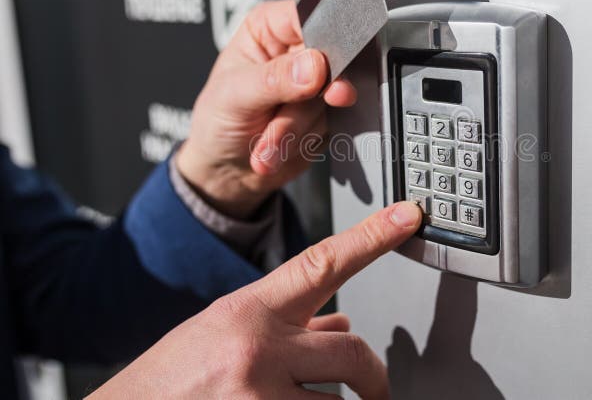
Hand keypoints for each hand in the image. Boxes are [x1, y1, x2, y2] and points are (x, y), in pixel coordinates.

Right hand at [88, 201, 422, 399]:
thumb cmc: (175, 374)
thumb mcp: (229, 331)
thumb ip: (292, 326)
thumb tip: (343, 327)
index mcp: (251, 310)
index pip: (323, 262)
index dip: (371, 237)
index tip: (407, 217)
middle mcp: (259, 348)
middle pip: (354, 352)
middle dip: (373, 377)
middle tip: (375, 389)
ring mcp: (259, 396)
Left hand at [177, 0, 357, 218]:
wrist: (227, 171)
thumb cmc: (217, 123)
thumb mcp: (234, 96)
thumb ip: (273, 79)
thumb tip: (315, 66)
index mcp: (269, 29)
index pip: (308, 18)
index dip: (318, 43)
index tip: (316, 73)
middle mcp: (296, 52)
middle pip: (328, 64)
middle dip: (302, 103)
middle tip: (281, 118)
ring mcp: (315, 84)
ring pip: (330, 100)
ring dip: (296, 130)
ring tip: (265, 143)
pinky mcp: (327, 113)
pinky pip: (335, 124)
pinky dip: (307, 142)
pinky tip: (282, 147)